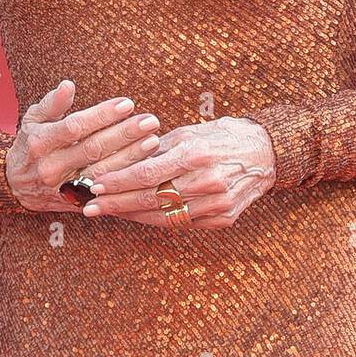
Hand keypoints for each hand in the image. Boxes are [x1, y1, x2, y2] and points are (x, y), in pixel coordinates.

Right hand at [6, 80, 161, 212]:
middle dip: (124, 134)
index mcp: (41, 142)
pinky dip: (123, 179)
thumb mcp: (33, 120)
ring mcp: (63, 188)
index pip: (75, 127)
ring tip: (153, 140)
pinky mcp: (74, 204)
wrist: (14, 185)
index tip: (127, 103)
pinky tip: (143, 166)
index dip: (102, 116)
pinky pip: (103, 192)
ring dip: (130, 157)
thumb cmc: (30, 144)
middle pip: (92, 150)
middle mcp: (51, 167)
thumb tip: (68, 85)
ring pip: (101, 173)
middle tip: (151, 120)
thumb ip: (52, 103)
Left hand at [81, 116, 277, 227]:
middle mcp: (208, 182)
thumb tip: (120, 161)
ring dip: (133, 216)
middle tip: (90, 207)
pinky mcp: (224, 219)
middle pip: (152, 199)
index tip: (95, 185)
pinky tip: (138, 216)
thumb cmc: (221, 136)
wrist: (265, 153)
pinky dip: (157, 220)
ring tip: (108, 213)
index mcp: (196, 155)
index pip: (148, 174)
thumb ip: (157, 149)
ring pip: (165, 217)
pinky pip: (182, 224)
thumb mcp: (189, 132)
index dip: (119, 182)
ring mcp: (217, 204)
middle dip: (117, 204)